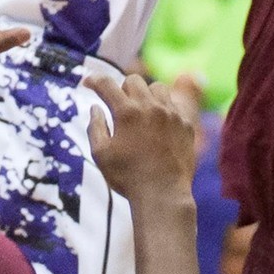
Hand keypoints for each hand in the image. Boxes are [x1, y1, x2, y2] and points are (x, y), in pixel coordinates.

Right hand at [86, 72, 195, 202]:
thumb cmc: (127, 177)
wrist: (163, 194)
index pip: (107, 84)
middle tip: (118, 106)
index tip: (88, 82)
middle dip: (122, 89)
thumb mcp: (101, 155)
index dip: (94, 79)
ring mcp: (171, 113)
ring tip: (141, 113)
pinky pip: (174, 107)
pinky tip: (159, 128)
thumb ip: (95, 127)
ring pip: (158, 88)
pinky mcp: (185, 124)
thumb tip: (95, 107)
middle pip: (134, 80)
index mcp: (126, 112)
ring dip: (146, 95)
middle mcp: (150, 106)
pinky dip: (164, 111)